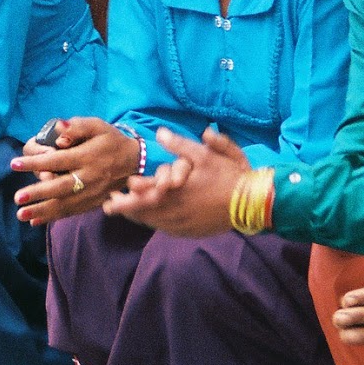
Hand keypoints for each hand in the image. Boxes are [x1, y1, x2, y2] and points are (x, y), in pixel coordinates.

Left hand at [10, 117, 141, 223]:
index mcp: (88, 156)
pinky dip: (53, 218)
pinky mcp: (93, 203)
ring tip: (21, 215)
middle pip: (60, 186)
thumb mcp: (98, 125)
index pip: (58, 160)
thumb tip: (58, 130)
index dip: (36, 162)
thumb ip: (77, 126)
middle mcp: (90, 177)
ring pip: (65, 204)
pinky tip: (36, 222)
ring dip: (42, 211)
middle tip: (18, 197)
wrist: (135, 162)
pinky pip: (72, 212)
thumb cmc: (110, 140)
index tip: (15, 164)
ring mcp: (92, 193)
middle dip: (38, 193)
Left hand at [103, 127, 249, 236]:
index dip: (124, 200)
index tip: (110, 198)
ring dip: (138, 217)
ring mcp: (184, 224)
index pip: (142, 198)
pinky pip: (167, 228)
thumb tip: (159, 133)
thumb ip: (180, 145)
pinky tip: (150, 219)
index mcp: (175, 192)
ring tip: (126, 212)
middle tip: (111, 208)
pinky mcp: (192, 231)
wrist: (253, 203)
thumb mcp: (205, 154)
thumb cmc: (228, 175)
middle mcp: (176, 211)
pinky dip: (155, 223)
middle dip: (125, 210)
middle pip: (143, 213)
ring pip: (154, 222)